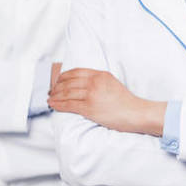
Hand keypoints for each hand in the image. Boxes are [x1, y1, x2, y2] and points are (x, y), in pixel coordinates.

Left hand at [48, 68, 165, 134]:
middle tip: (52, 91)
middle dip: (56, 87)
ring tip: (50, 99)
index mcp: (100, 74)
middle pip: (68, 82)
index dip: (63, 76)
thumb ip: (98, 81)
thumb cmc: (126, 101)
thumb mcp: (112, 83)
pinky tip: (53, 105)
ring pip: (66, 94)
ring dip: (55, 96)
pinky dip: (58, 105)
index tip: (58, 80)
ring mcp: (91, 95)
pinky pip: (68, 105)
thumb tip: (82, 84)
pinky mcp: (88, 108)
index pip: (75, 72)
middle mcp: (94, 82)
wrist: (135, 112)